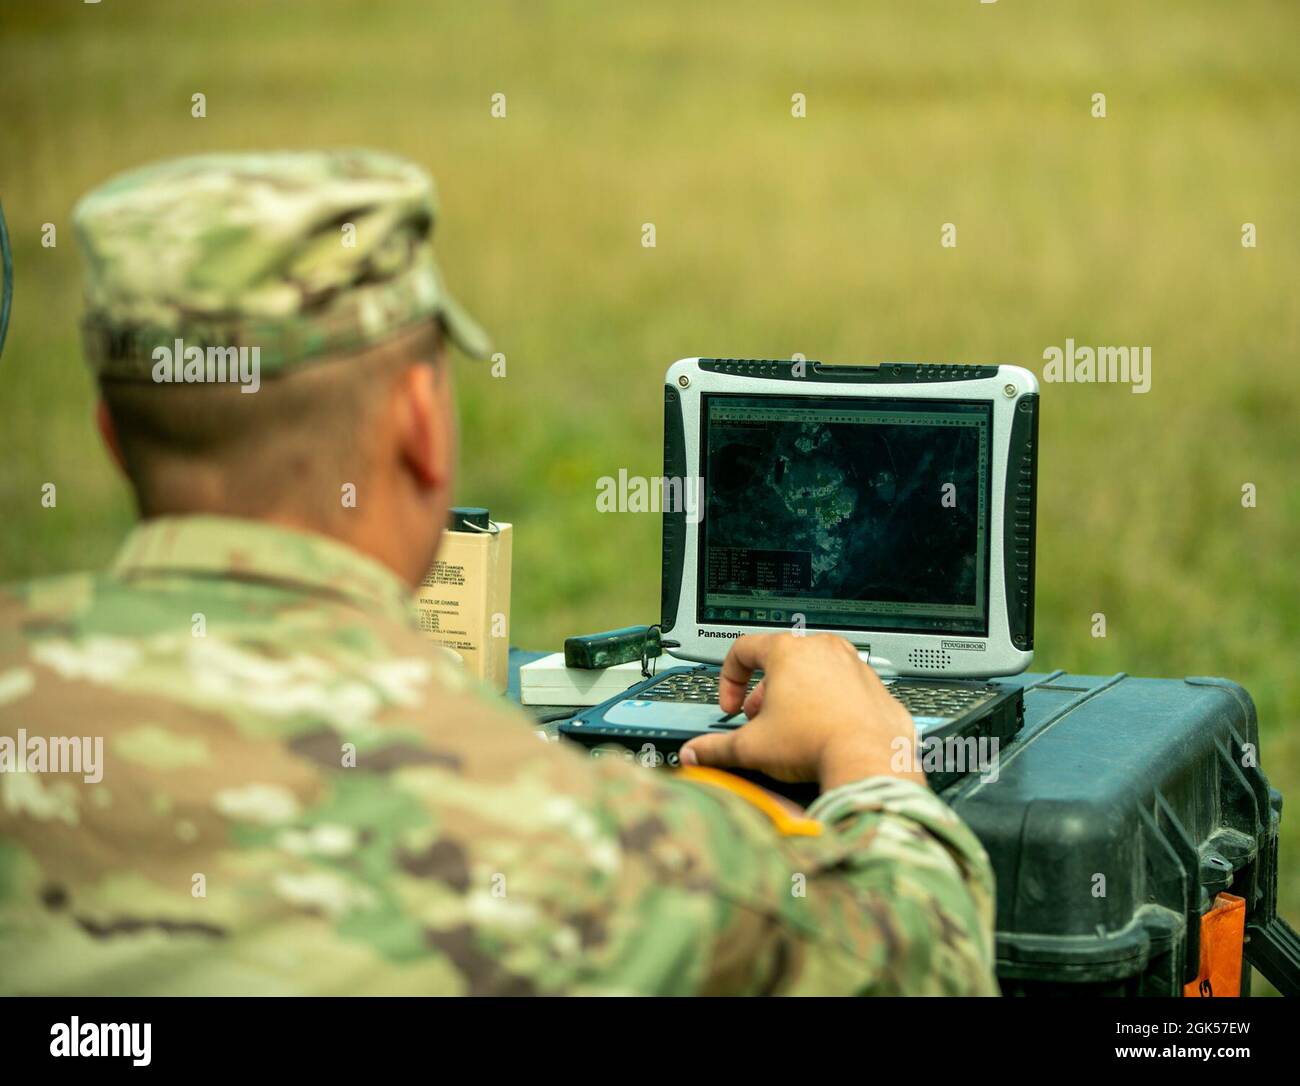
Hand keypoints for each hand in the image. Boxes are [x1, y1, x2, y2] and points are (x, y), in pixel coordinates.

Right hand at [679, 633, 924, 790]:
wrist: (869, 762)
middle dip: (763, 693)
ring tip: (792, 728)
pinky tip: (824, 734)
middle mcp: (823, 650)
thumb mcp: (752, 747)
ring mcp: (852, 665)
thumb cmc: (816, 743)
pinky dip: (828, 706)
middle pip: (780, 661)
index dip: (729, 680)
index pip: (743, 649)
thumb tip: (695, 754)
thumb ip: (715, 748)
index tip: (731, 706)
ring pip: (813, 672)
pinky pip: (842, 689)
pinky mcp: (873, 686)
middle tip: (761, 720)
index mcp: (788, 651)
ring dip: (796, 697)